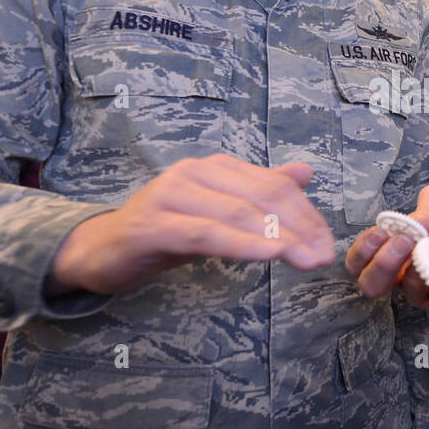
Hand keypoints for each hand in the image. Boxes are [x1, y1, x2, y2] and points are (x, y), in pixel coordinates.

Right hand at [47, 154, 333, 295]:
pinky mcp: (154, 225)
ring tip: (307, 260)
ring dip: (279, 239)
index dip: (305, 213)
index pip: (273, 185)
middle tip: (323, 256)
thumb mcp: (218, 211)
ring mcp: (171, 195)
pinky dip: (242, 244)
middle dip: (300, 227)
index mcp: (214, 167)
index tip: (326, 242)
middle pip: (262, 197)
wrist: (102, 250)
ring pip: (238, 215)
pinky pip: (207, 234)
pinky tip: (270, 255)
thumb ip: (259, 191)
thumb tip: (305, 172)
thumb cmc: (165, 231)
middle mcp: (194, 173)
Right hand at [346, 183, 428, 306]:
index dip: (362, 252)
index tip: (379, 233)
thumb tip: (411, 226)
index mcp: (388, 250)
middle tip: (404, 241)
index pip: (358, 262)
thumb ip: (422, 208)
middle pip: (372, 284)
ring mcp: (422, 288)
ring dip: (422, 261)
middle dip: (383, 263)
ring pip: (407, 290)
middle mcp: (400, 273)